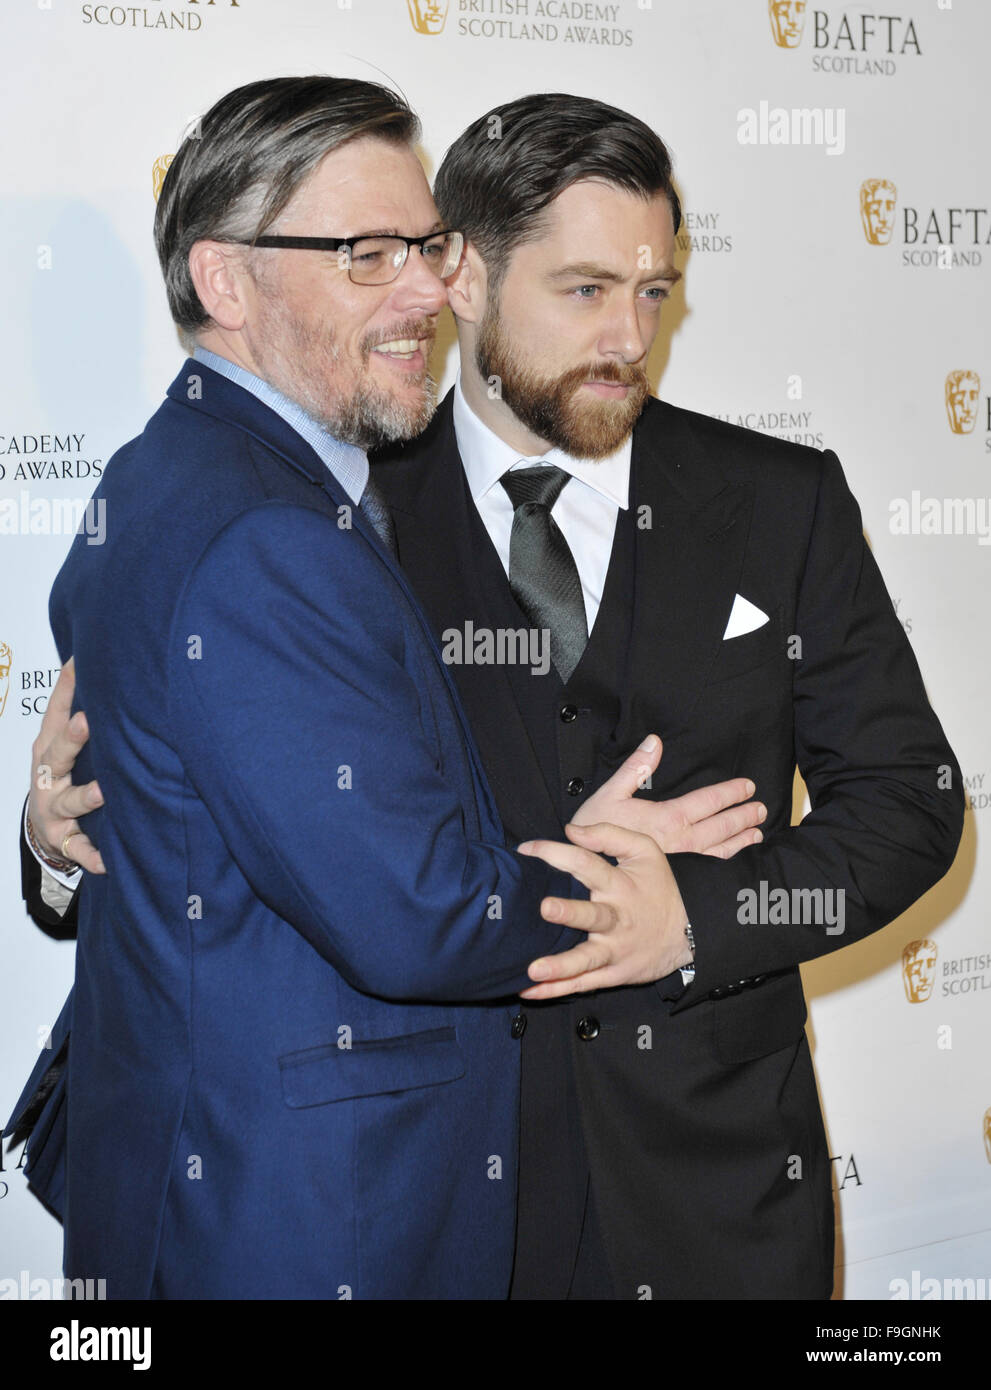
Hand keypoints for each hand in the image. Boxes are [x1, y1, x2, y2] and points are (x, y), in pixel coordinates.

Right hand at [29, 657, 104, 873]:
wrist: (41, 829)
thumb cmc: (60, 776)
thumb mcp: (61, 744)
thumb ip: (78, 710)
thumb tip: (97, 663)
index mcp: (48, 748)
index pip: (55, 714)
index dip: (65, 689)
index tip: (77, 663)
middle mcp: (48, 776)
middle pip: (58, 754)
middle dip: (71, 739)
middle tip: (86, 722)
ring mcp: (54, 809)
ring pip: (70, 802)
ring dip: (85, 797)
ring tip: (102, 791)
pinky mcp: (63, 838)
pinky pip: (78, 849)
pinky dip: (91, 856)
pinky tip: (107, 861)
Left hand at [517, 821, 690, 999]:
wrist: (690, 929)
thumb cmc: (658, 886)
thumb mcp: (644, 850)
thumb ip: (607, 834)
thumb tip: (570, 829)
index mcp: (620, 884)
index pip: (585, 863)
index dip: (555, 853)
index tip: (525, 849)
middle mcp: (616, 917)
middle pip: (591, 915)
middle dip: (568, 912)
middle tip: (545, 908)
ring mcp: (614, 949)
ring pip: (586, 959)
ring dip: (559, 965)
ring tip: (533, 969)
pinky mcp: (612, 973)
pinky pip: (582, 983)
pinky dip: (555, 989)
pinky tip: (529, 992)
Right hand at [573, 734, 764, 858]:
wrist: (582, 869)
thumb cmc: (592, 831)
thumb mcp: (609, 793)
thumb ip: (635, 768)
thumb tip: (654, 742)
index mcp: (667, 818)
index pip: (708, 802)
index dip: (730, 793)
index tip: (748, 786)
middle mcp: (679, 842)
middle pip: (720, 826)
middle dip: (743, 816)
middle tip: (761, 808)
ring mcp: (680, 863)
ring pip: (718, 850)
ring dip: (740, 840)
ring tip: (757, 833)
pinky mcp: (675, 878)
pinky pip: (708, 870)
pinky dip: (726, 862)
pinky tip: (734, 859)